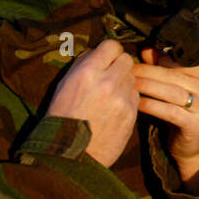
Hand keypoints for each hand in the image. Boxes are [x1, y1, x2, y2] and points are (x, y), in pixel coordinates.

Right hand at [47, 38, 136, 166]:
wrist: (70, 153)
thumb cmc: (63, 117)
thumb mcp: (64, 85)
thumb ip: (84, 65)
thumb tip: (98, 52)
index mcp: (87, 71)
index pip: (111, 45)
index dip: (109, 51)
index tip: (106, 58)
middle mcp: (107, 81)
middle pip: (127, 60)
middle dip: (119, 66)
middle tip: (110, 77)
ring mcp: (121, 98)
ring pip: (133, 78)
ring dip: (124, 83)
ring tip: (109, 96)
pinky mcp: (131, 113)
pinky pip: (135, 97)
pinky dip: (127, 100)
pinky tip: (114, 109)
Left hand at [131, 48, 198, 189]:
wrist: (193, 144)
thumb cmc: (181, 110)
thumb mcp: (174, 86)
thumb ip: (163, 67)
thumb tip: (146, 49)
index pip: (181, 61)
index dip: (157, 59)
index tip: (135, 58)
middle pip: (175, 75)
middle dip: (148, 72)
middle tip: (127, 70)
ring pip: (172, 92)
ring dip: (148, 86)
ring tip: (129, 84)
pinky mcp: (198, 124)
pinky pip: (170, 111)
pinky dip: (152, 105)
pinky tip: (137, 103)